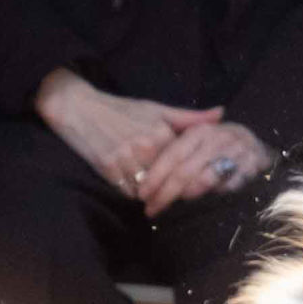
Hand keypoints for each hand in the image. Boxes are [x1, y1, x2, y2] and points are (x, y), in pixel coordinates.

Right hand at [38, 70, 210, 197]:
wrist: (81, 109)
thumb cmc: (121, 109)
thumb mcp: (156, 109)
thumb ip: (189, 117)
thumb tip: (221, 114)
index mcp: (161, 132)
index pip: (184, 164)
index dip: (189, 176)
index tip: (193, 182)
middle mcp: (146, 146)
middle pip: (168, 181)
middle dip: (172, 190)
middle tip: (175, 195)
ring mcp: (126, 158)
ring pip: (148, 190)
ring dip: (152, 195)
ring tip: (155, 194)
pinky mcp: (108, 169)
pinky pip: (128, 192)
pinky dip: (132, 193)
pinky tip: (134, 187)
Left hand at [135, 119, 270, 212]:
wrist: (253, 140)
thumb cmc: (214, 143)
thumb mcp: (195, 137)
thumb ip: (172, 150)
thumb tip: (147, 167)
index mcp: (198, 132)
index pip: (172, 156)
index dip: (155, 176)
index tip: (142, 195)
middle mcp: (215, 140)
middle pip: (185, 171)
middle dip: (165, 193)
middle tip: (151, 209)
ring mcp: (234, 152)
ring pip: (206, 178)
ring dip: (188, 194)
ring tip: (173, 208)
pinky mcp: (250, 166)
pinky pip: (230, 185)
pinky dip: (215, 195)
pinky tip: (202, 204)